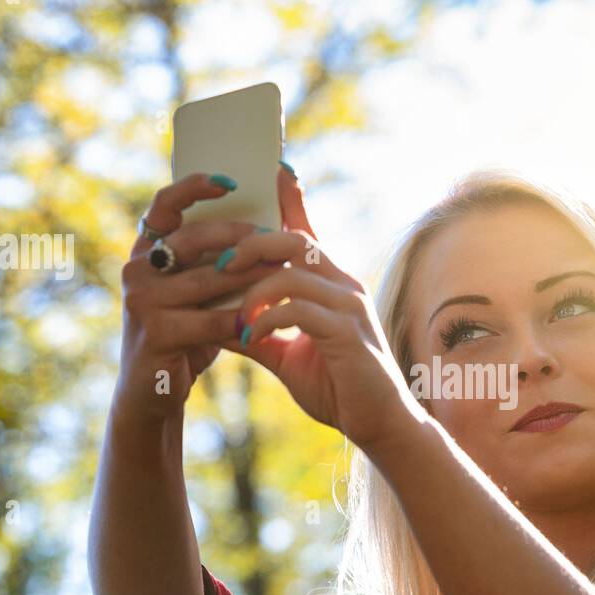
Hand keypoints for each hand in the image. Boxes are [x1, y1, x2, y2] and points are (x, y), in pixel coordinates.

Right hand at [112, 169, 292, 425]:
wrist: (152, 391)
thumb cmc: (183, 334)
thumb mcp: (195, 292)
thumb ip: (214, 261)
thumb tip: (266, 224)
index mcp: (145, 251)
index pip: (164, 205)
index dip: (194, 187)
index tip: (230, 180)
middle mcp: (136, 269)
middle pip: (192, 238)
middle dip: (237, 237)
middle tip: (273, 238)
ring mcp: (141, 301)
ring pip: (206, 280)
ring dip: (248, 277)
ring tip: (282, 275)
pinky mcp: (154, 333)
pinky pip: (209, 321)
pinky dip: (239, 320)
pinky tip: (262, 320)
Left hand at [217, 168, 420, 456]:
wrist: (378, 425)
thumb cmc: (338, 390)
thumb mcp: (287, 356)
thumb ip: (258, 333)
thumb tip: (217, 322)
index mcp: (332, 285)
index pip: (307, 231)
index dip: (290, 199)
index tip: (272, 169)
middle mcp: (344, 285)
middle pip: (295, 240)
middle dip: (251, 245)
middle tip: (219, 265)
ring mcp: (348, 306)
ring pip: (293, 270)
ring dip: (254, 289)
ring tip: (235, 315)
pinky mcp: (346, 332)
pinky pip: (298, 307)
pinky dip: (267, 318)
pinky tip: (251, 336)